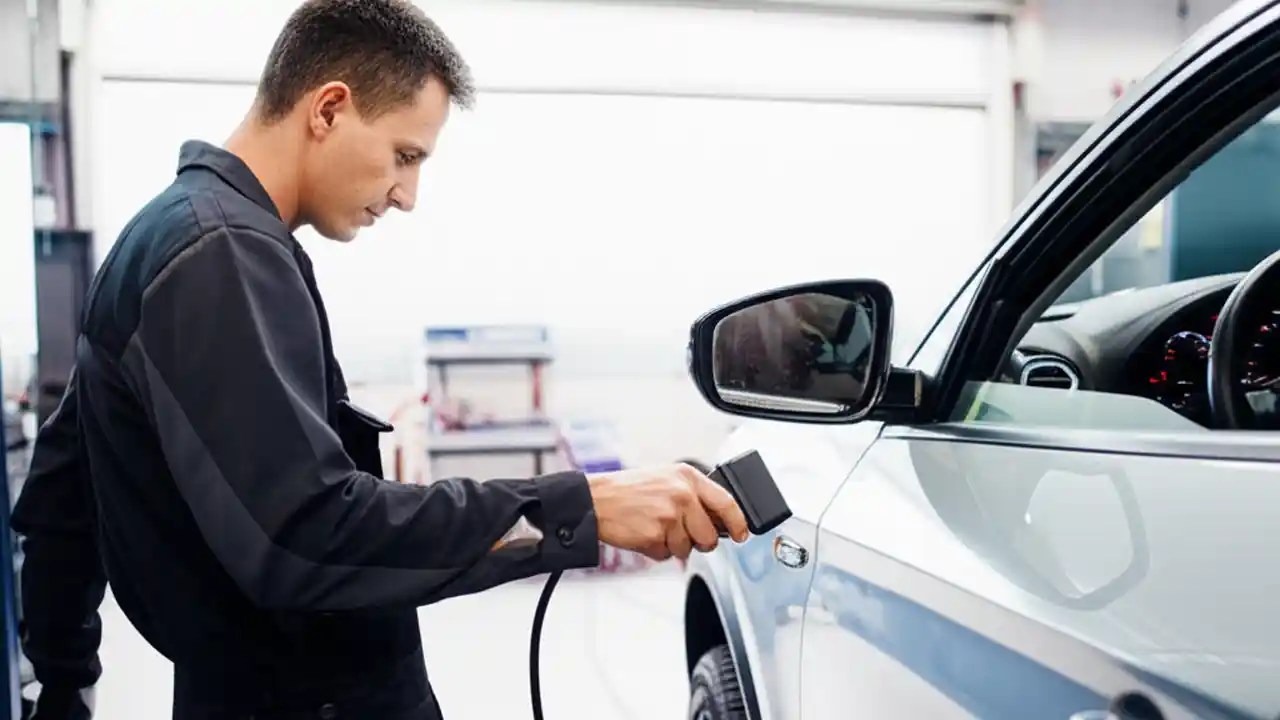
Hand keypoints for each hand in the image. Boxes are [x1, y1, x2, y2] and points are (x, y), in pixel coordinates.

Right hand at [587, 463, 749, 561]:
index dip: (738, 522)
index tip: (742, 534)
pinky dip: (656, 550)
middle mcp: (682, 494)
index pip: (727, 502)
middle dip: (699, 542)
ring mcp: (670, 515)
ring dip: (673, 545)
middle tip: (682, 535)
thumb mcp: (666, 479)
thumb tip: (719, 520)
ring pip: (687, 548)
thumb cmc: (629, 490)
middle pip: (709, 535)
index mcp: (687, 477)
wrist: (596, 499)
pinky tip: (644, 533)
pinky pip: (666, 555)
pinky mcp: (656, 534)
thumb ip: (693, 495)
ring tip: (655, 528)